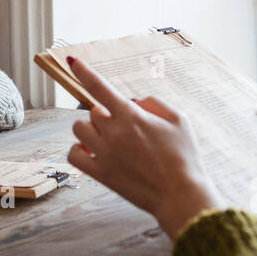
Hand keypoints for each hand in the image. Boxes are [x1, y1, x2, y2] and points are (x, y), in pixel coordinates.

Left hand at [64, 56, 223, 238]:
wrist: (181, 194)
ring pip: (78, 129)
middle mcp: (113, 132)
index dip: (84, 72)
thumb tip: (135, 101)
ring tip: (107, 138)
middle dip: (105, 114)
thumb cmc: (184, 156)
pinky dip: (78, 150)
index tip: (72, 61)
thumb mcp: (179, 119)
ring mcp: (104, 153)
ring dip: (89, 129)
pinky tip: (91, 151)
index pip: (100, 87)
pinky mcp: (100, 174)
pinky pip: (73, 155)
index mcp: (131, 116)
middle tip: (124, 127)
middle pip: (92, 111)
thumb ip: (154, 103)